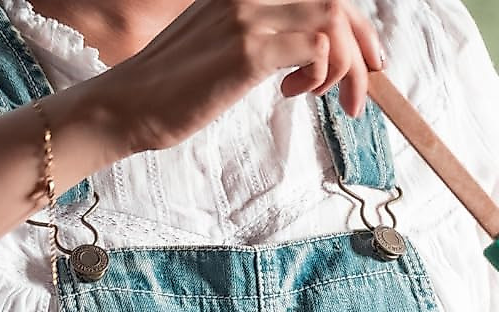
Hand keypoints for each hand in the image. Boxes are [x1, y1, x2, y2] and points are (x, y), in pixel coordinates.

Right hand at [86, 0, 383, 156]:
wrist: (129, 105)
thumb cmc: (175, 86)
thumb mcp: (222, 46)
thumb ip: (263, 38)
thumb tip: (311, 52)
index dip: (353, 21)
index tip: (367, 58)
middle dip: (363, 42)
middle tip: (369, 81)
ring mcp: (246, 17)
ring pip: (330, 21)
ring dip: (346, 66)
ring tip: (334, 99)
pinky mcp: (247, 51)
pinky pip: (315, 49)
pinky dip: (321, 75)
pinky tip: (297, 94)